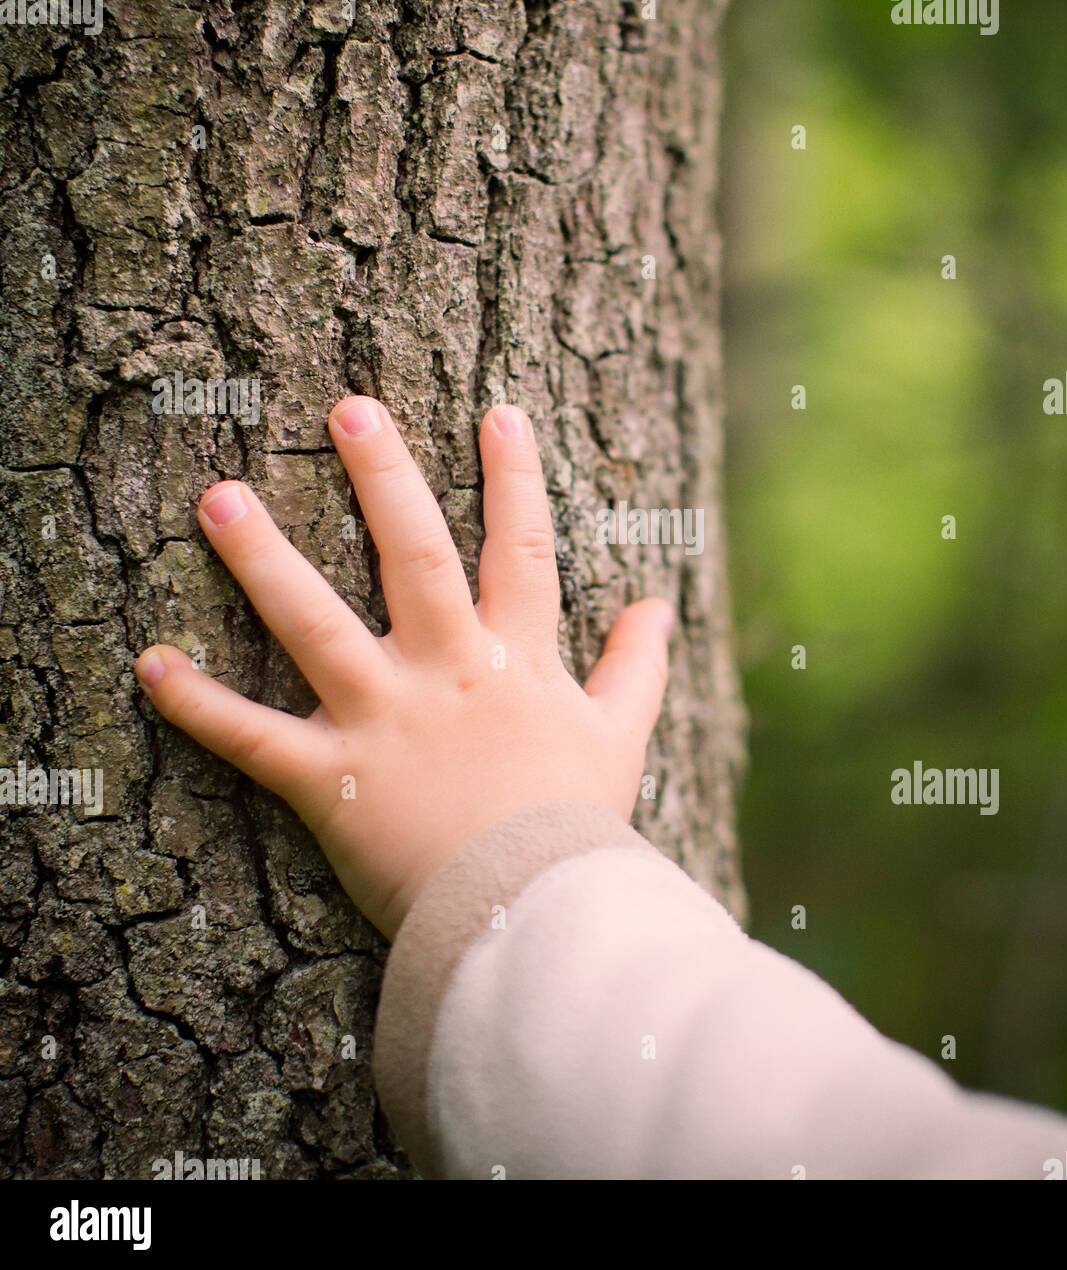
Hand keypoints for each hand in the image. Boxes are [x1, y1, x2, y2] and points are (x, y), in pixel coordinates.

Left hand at [134, 397, 673, 939]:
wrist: (532, 914)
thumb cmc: (575, 825)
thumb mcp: (618, 738)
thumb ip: (636, 666)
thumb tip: (659, 605)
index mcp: (515, 659)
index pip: (521, 550)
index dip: (515, 478)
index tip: (500, 412)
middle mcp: (446, 671)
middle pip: (415, 556)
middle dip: (384, 477)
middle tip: (348, 409)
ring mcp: (383, 720)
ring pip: (315, 624)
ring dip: (265, 559)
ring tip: (219, 497)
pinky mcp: (330, 777)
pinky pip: (253, 736)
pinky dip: (199, 704)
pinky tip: (149, 661)